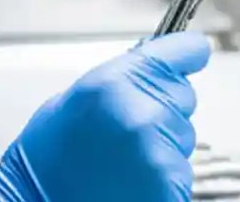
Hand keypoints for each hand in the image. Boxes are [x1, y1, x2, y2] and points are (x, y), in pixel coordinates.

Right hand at [0, 32, 210, 201]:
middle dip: (164, 106)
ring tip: (122, 160)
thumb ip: (121, 79)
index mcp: (113, 85)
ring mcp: (158, 156)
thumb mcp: (74, 99)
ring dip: (163, 144)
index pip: (181, 52)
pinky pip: (181, 172)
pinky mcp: (169, 189)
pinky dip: (162, 177)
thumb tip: (156, 65)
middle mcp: (141, 116)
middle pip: (183, 95)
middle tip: (127, 128)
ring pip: (183, 136)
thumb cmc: (46, 159)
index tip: (193, 51)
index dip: (187, 53)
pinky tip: (130, 181)